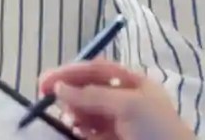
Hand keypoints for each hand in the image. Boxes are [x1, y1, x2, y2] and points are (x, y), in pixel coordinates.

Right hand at [38, 60, 195, 139]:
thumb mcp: (128, 105)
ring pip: (87, 112)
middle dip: (69, 91)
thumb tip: (59, 88)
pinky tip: (75, 131)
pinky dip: (80, 131)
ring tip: (68, 119)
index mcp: (134, 84)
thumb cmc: (157, 130)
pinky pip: (90, 133)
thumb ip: (92, 95)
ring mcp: (119, 124)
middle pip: (89, 89)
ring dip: (73, 112)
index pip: (97, 70)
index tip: (46, 79)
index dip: (71, 71)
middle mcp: (126, 100)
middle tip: (46, 96)